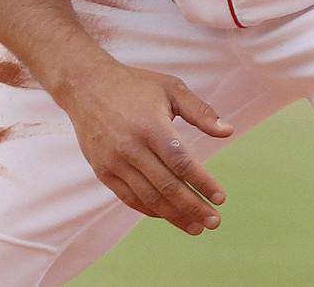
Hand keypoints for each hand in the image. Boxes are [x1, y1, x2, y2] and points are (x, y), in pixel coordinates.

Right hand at [53, 57, 233, 234]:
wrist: (85, 85)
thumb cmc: (133, 85)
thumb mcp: (170, 88)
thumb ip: (200, 111)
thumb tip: (228, 131)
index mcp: (150, 125)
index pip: (181, 162)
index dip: (202, 183)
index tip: (220, 198)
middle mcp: (130, 146)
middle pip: (167, 186)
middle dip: (193, 207)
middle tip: (214, 221)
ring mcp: (114, 161)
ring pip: (148, 198)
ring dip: (174, 216)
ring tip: (196, 227)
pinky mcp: (103, 170)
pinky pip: (129, 198)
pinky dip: (150, 210)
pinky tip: (168, 215)